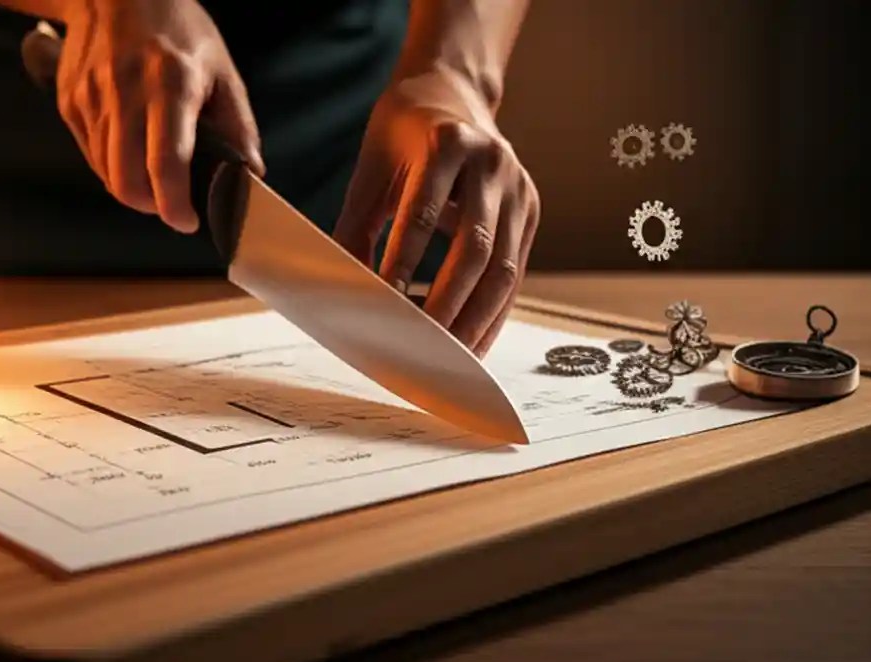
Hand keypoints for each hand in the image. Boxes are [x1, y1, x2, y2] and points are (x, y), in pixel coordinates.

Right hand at [57, 0, 262, 232]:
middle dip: (150, 206)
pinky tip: (129, 145)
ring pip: (106, 173)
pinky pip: (90, 154)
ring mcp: (91, 99)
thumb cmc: (176, 28)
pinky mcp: (70, 102)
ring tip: (152, 171)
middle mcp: (125, 94)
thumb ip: (238, 125)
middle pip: (126, 182)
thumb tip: (251, 174)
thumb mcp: (221, 68)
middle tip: (170, 202)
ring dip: (131, 186)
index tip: (188, 221)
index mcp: (170, 86)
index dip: (176, 205)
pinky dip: (111, 164)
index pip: (166, 165)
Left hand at [334, 67, 539, 355]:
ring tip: (450, 360)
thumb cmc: (402, 134)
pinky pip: (517, 273)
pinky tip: (474, 342)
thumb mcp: (371, 169)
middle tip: (421, 349)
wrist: (451, 92)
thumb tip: (339, 291)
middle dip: (447, 305)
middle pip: (474, 250)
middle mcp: (492, 164)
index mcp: (447, 144)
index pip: (422, 215)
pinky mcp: (532, 211)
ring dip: (476, 320)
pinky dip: (494, 313)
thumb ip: (354, 227)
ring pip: (504, 269)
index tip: (382, 307)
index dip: (403, 265)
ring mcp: (519, 188)